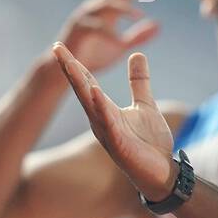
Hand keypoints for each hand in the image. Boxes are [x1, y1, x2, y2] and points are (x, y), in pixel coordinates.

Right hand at [52, 45, 176, 199]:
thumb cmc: (150, 142)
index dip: (75, 65)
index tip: (60, 46)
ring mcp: (107, 132)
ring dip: (80, 84)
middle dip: (69, 69)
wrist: (161, 171)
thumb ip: (138, 82)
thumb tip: (137, 54)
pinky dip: (101, 107)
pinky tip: (95, 91)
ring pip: (90, 104)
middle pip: (82, 90)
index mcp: (105, 110)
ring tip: (69, 63)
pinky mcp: (118, 144)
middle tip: (56, 47)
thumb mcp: (145, 105)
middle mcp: (101, 119)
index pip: (87, 83)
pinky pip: (108, 123)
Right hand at [55, 0, 160, 73]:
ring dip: (121, 8)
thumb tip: (158, 25)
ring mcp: (85, 18)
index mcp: (107, 10)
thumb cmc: (93, 55)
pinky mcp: (77, 31)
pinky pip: (93, 27)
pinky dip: (106, 32)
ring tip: (139, 15)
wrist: (69, 71)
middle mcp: (95, 9)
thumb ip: (138, 35)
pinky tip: (118, 40)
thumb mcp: (120, 45)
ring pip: (103, 5)